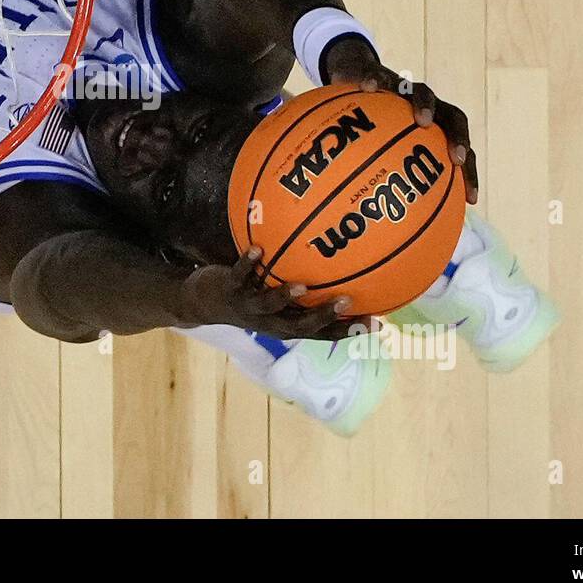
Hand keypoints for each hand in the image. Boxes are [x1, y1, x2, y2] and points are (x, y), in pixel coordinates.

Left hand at [181, 246, 376, 340]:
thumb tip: (340, 269)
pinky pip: (239, 276)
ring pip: (268, 306)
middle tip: (347, 300)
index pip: (322, 333)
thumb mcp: (279, 299)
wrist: (203, 302)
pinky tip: (258, 249)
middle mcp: (269, 321)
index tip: (378, 323)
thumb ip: (307, 290)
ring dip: (283, 296)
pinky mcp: (229, 289)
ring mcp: (249, 306)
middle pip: (299, 326)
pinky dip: (247, 264)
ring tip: (300, 285)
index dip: (349, 330)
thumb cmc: (253, 296)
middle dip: (323, 316)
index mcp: (286, 325)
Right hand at [323, 37, 478, 202]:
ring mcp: (404, 89)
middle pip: (453, 118)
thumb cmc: (364, 124)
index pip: (460, 150)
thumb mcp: (373, 153)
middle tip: (457, 159)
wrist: (353, 75)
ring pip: (423, 92)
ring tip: (422, 121)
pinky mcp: (380, 74)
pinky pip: (378, 75)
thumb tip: (381, 225)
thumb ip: (381, 181)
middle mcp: (426, 107)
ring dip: (425, 106)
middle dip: (459, 139)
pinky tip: (367, 88)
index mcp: (434, 127)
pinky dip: (376, 80)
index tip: (471, 200)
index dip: (469, 174)